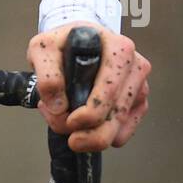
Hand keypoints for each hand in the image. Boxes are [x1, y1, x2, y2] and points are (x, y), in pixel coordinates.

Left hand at [27, 21, 149, 152]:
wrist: (78, 43)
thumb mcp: (43, 49)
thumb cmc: (65, 43)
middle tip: (70, 139)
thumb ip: (46, 75)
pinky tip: (82, 122)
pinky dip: (101, 135)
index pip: (109, 91)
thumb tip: (57, 106)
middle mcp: (135, 68)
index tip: (69, 121)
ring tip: (66, 121)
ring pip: (120, 129)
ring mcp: (139, 87)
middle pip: (117, 116)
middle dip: (90, 135)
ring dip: (91, 136)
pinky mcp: (138, 104)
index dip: (89, 114)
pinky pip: (122, 133)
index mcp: (119, 50)